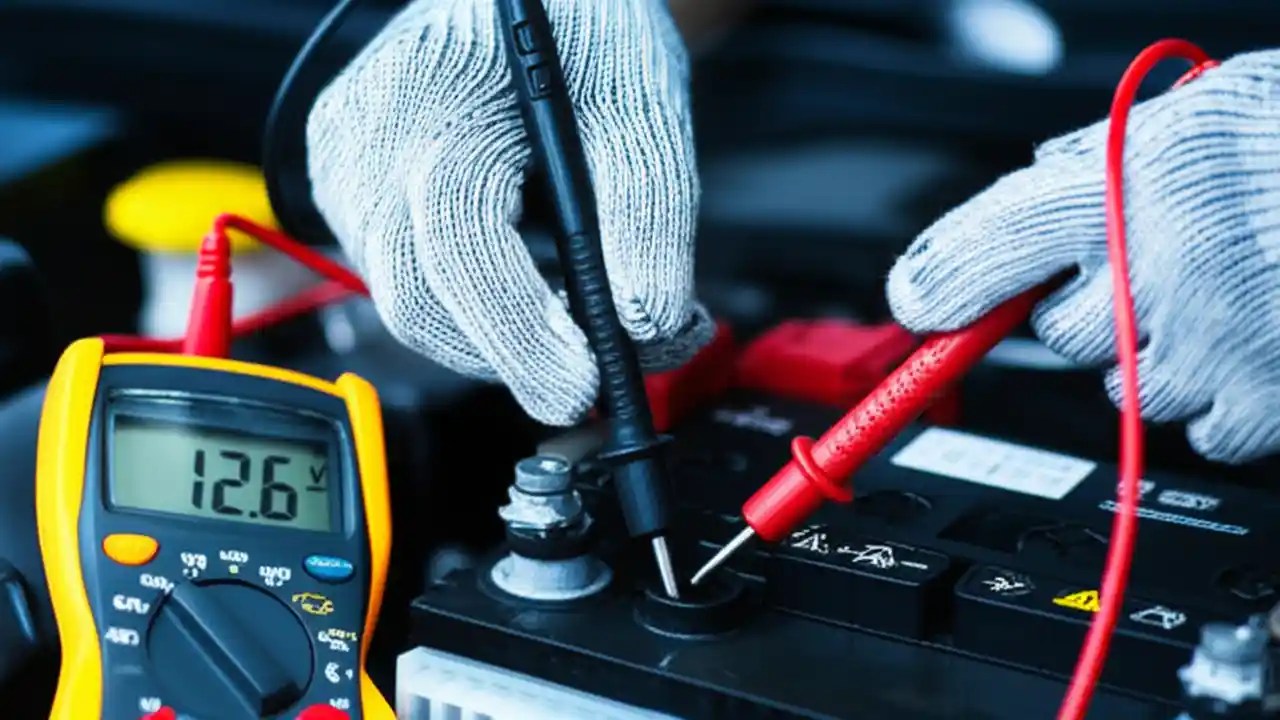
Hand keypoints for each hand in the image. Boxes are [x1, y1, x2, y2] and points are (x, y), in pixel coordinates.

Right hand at [307, 0, 709, 425]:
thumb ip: (649, 219)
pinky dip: (459, 304)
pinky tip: (509, 282)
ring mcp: (342, 162)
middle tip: (584, 373)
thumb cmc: (584, 28)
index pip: (463, 246)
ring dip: (488, 336)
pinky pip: (395, 277)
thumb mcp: (643, 109)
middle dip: (510, 355)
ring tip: (562, 320)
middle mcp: (369, 135)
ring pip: (406, 301)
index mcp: (440, 97)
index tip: (582, 385)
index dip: (524, 334)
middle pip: (420, 299)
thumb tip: (645, 329)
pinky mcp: (338, 181)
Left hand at [887, 51, 1279, 462]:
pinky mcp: (1262, 408)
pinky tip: (1258, 346)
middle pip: (1062, 328)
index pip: (995, 239)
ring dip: (1156, 354)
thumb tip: (1045, 176)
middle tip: (1155, 270)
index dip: (945, 274)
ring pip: (1126, 383)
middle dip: (1093, 304)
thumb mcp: (1206, 112)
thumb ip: (1111, 152)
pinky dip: (1220, 398)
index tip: (920, 300)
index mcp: (1132, 181)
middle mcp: (1156, 270)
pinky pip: (1201, 428)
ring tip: (1228, 300)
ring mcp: (1208, 347)